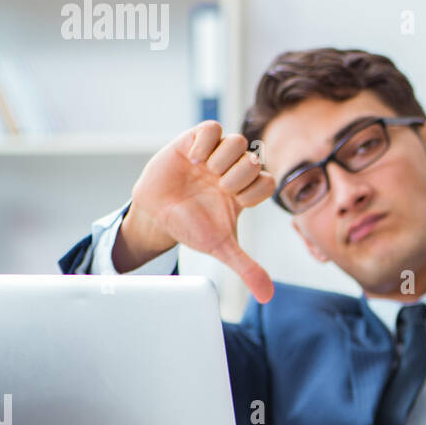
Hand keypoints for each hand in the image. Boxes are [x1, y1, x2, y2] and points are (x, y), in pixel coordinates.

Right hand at [116, 121, 276, 302]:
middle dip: (238, 175)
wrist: (157, 214)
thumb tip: (268, 296)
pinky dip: (205, 141)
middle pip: (254, 159)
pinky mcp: (194, 141)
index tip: (235, 202)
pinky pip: (212, 128)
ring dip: (223, 158)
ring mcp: (215, 155)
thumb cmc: (192, 227)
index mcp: (245, 192)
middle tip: (218, 186)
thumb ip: (246, 267)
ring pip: (237, 141)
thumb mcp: (220, 248)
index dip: (255, 190)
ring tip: (204, 171)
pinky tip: (192, 158)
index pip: (268, 181)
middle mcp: (233, 170)